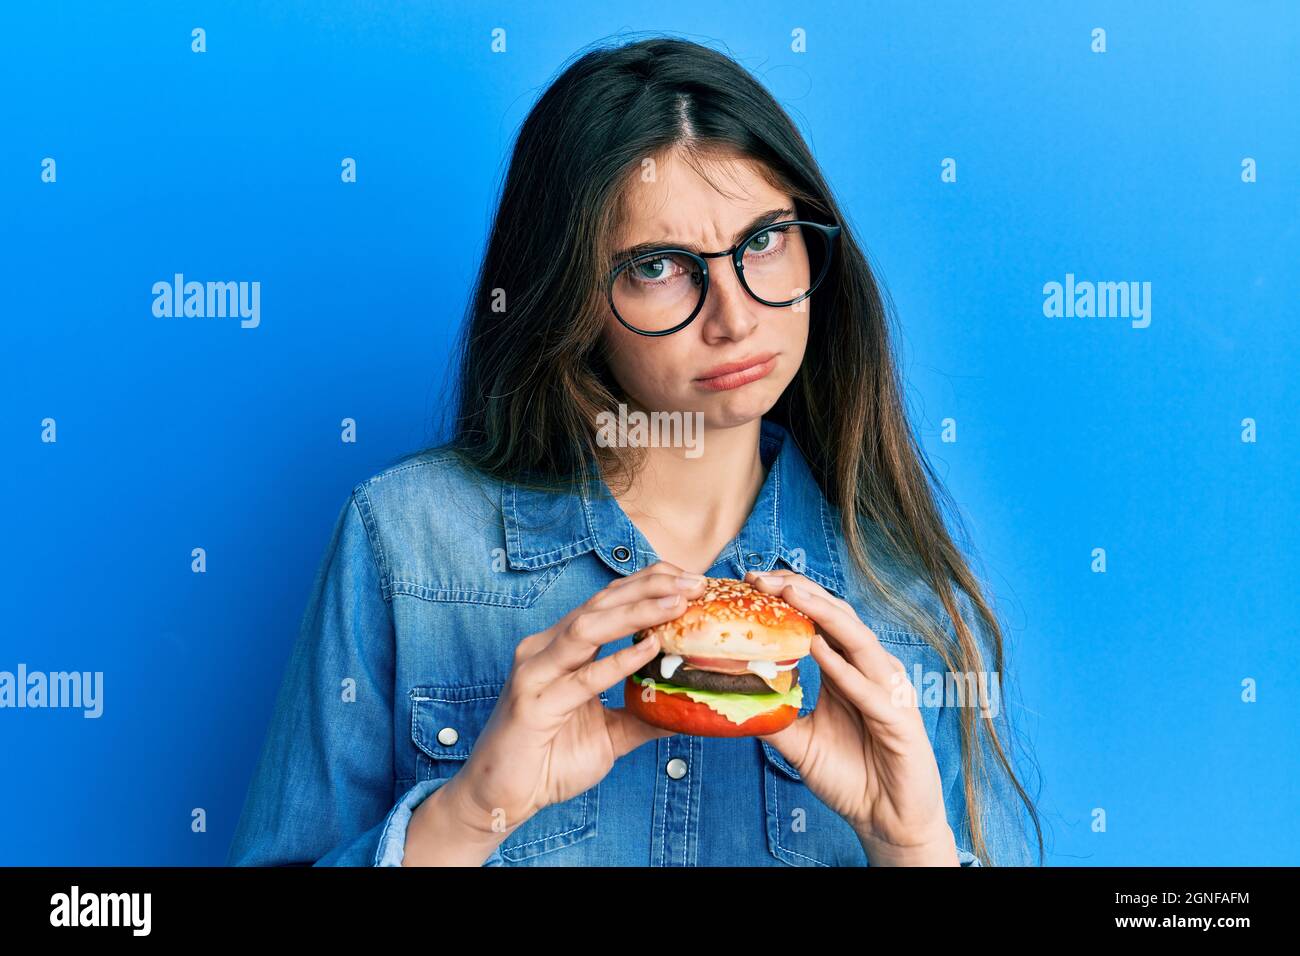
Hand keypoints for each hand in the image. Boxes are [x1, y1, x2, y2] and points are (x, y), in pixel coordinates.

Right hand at [443, 561, 706, 838]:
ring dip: (636, 612)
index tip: (691, 581)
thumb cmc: (549, 761)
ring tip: (676, 605)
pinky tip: (649, 649)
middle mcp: (545, 649)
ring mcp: (535, 673)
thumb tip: (689, 709)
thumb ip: (644, 716)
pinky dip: (617, 661)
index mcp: (561, 647)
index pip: (607, 601)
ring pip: (587, 628)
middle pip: (601, 603)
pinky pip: (581, 678)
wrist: (500, 797)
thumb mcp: (610, 734)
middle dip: (650, 588)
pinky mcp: (533, 703)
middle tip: (694, 584)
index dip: (649, 584)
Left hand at [744, 569, 958, 865]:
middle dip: (800, 592)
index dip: (789, 597)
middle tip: (762, 577)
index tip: (751, 581)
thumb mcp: (800, 741)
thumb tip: (731, 697)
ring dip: (823, 615)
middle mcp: (871, 671)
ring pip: (857, 640)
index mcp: (849, 669)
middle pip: (837, 617)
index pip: (820, 619)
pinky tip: (819, 650)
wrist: (889, 820)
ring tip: (790, 595)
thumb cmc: (851, 776)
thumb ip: (773, 715)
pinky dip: (844, 668)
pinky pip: (870, 688)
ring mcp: (888, 692)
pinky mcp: (900, 720)